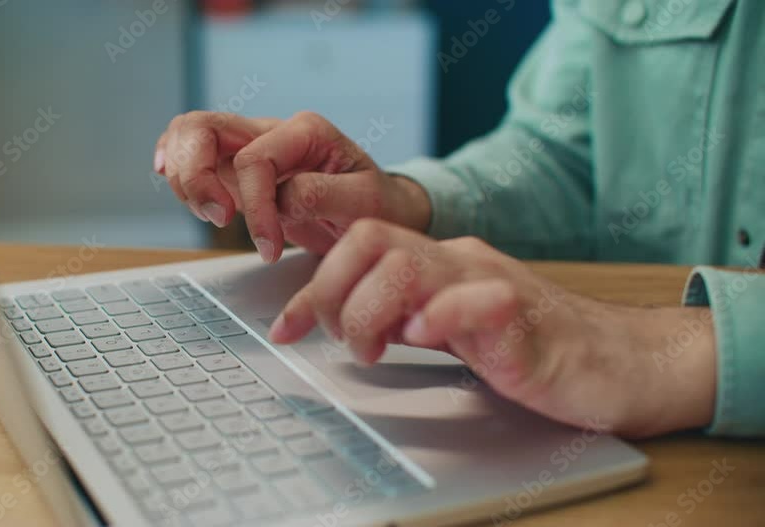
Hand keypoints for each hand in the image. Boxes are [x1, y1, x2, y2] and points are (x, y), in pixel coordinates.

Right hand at [154, 111, 431, 259]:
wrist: (379, 212)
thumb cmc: (376, 204)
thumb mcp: (364, 202)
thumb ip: (322, 195)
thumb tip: (279, 198)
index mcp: (304, 131)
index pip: (254, 159)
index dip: (255, 207)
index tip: (269, 247)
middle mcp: (270, 130)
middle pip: (203, 127)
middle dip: (197, 175)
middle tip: (218, 218)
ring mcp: (248, 146)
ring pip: (189, 135)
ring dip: (185, 177)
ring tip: (213, 215)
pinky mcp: (235, 169)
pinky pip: (190, 153)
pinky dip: (176, 167)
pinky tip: (169, 178)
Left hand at [268, 219, 717, 437]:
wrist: (615, 362)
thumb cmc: (529, 347)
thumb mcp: (444, 326)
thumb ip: (393, 314)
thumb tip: (328, 319)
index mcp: (436, 261)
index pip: (355, 245)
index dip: (312, 289)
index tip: (285, 330)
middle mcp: (458, 261)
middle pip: (368, 239)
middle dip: (336, 294)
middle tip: (352, 343)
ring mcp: (491, 283)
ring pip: (405, 265)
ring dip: (373, 311)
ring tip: (382, 350)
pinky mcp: (524, 319)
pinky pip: (476, 301)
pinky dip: (440, 317)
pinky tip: (430, 338)